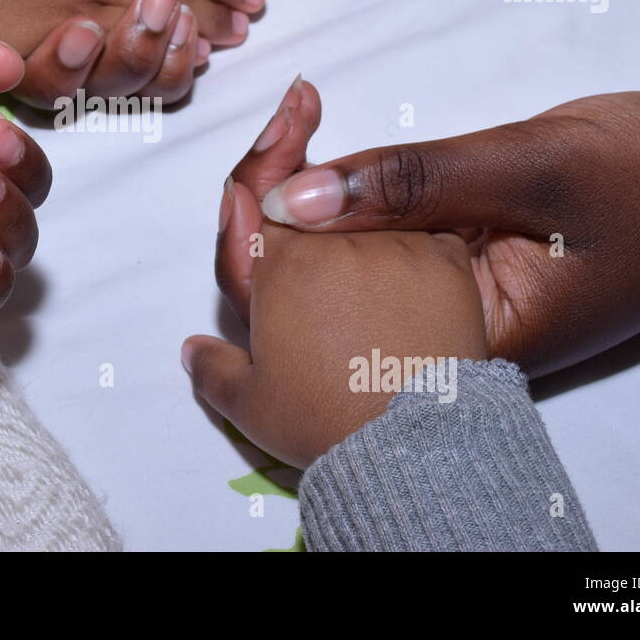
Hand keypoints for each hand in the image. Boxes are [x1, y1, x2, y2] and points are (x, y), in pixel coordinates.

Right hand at [187, 223, 486, 469]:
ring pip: (373, 221)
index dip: (263, 205)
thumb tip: (193, 349)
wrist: (411, 440)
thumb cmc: (324, 419)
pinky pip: (429, 237)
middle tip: (331, 285)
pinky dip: (420, 256)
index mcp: (281, 260)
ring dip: (369, 243)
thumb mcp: (249, 403)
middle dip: (318, 235)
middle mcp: (337, 237)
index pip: (263, 205)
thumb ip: (213, 367)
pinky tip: (418, 292)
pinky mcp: (445, 259)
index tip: (278, 199)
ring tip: (378, 297)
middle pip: (320, 216)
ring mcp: (396, 243)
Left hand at [222, 86, 639, 375]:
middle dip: (272, 196)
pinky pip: (368, 232)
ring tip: (297, 111)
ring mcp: (438, 300)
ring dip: (299, 181)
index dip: (266, 236)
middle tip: (289, 113)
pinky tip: (321, 131)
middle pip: (304, 288)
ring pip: (331, 254)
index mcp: (456, 349)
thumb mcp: (534, 170)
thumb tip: (292, 201)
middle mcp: (434, 337)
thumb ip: (413, 185)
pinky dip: (341, 181)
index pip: (318, 315)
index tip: (270, 147)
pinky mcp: (447, 263)